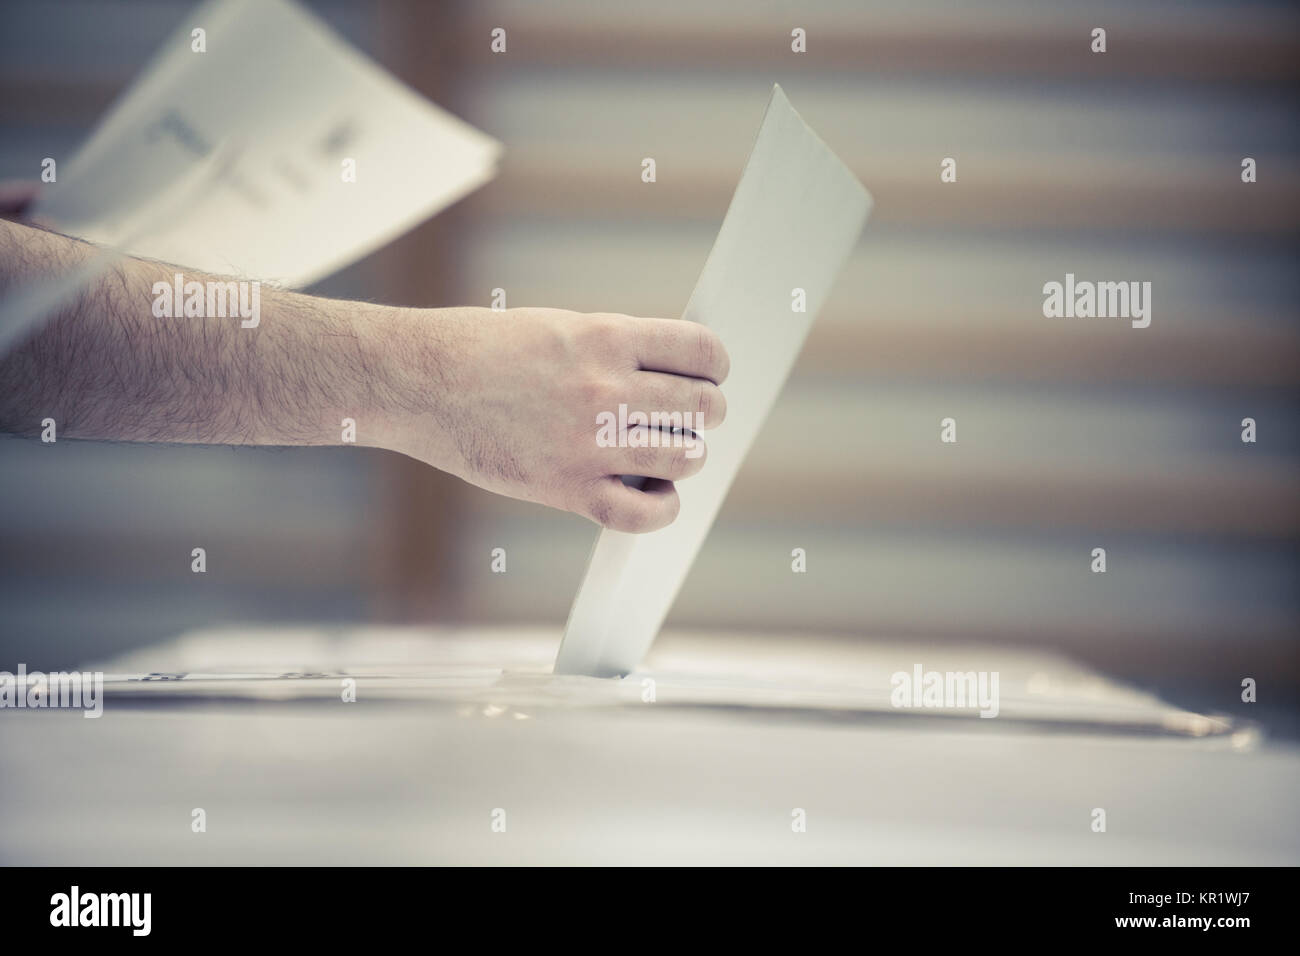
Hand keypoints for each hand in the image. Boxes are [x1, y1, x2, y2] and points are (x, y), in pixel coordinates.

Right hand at [384, 307, 729, 532]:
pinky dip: (663, 507)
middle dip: (706, 412)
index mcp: (607, 337)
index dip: (715, 366)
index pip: (702, 352)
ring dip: (687, 455)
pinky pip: (644, 514)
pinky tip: (654, 492)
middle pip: (703, 407)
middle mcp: (607, 389)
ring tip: (669, 452)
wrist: (419, 383)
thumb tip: (669, 374)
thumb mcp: (560, 327)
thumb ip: (616, 350)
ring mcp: (590, 442)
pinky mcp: (567, 488)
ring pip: (685, 457)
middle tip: (690, 416)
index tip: (707, 375)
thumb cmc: (482, 349)